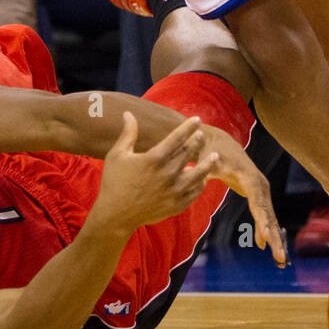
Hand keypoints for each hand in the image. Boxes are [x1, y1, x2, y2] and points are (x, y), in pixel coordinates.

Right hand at [93, 113, 219, 230]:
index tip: (196, 120)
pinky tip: (202, 179)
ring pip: (198, 174)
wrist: (116, 215)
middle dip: (198, 141)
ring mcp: (174, 191)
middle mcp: (167, 173)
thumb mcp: (117, 154)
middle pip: (189, 152)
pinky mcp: (176, 205)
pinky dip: (200, 184)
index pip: (177, 137)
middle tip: (202, 135)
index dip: (189, 127)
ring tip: (214, 156)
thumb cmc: (114, 182)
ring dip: (208, 163)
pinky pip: (194, 192)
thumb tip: (128, 113)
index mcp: (154, 158)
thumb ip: (128, 133)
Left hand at [198, 123, 286, 265]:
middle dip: (274, 236)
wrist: (219, 143)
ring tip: (280, 260)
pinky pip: (264, 216)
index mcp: (248, 177)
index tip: (266, 238)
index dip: (262, 220)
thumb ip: (203, 169)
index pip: (257, 201)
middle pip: (268, 213)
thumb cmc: (210, 152)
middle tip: (279, 257)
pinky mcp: (258, 196)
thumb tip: (194, 175)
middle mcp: (259, 184)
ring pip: (269, 217)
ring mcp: (261, 190)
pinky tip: (266, 248)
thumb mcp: (207, 160)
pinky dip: (267, 232)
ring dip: (275, 238)